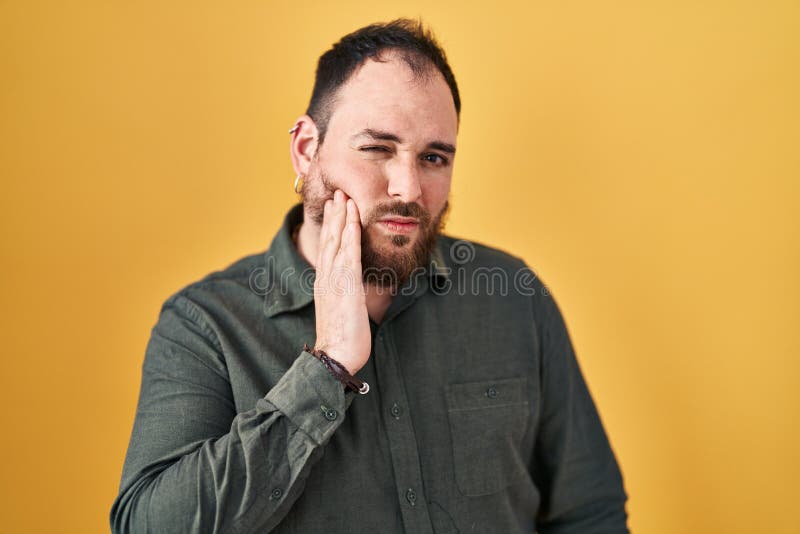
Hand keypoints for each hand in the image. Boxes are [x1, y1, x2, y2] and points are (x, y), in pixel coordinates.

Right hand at [312, 189, 370, 374]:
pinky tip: (353, 221)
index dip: (333, 226)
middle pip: (330, 239)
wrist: (335, 356)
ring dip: (342, 218)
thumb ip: (346, 295)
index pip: (329, 248)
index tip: (336, 208)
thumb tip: (354, 289)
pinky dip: (350, 236)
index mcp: (325, 282)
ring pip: (338, 242)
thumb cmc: (342, 340)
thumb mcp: (343, 311)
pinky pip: (348, 256)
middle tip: (338, 193)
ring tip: (345, 198)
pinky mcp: (345, 287)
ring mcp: (334, 281)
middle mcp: (326, 277)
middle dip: (335, 215)